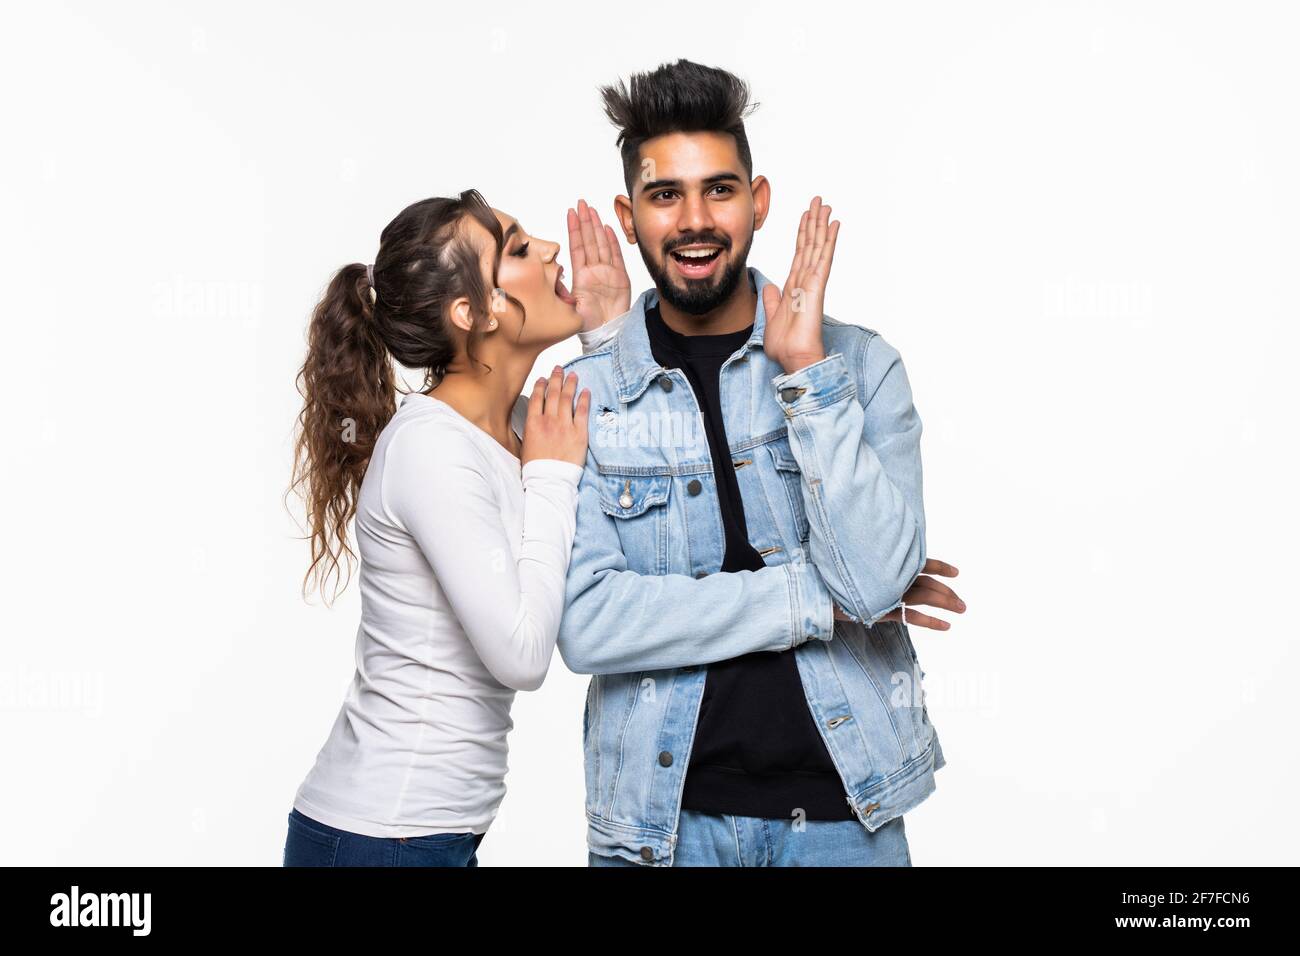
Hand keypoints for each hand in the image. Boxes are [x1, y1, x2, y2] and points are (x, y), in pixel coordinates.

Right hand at [522, 366, 590, 466]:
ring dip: (570, 384)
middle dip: (556, 379)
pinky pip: (583, 412)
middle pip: (553, 394)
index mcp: (533, 423)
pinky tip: (586, 391)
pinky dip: (584, 399)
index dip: (541, 386)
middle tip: (559, 369)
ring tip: (573, 375)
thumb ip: (531, 429)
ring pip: (567, 399)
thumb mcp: (525, 445)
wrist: (549, 481)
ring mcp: (565, 426)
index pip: (537, 398)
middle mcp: (549, 421)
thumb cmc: (536, 468)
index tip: (544, 378)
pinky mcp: (579, 433)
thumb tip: (534, 419)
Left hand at [567, 198, 629, 332]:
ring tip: (592, 210)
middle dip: (585, 221)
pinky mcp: (620, 277)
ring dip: (596, 227)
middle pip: (589, 241)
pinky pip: (616, 256)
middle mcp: (593, 271)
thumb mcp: (571, 310)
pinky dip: (612, 242)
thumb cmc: (590, 326)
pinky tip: (607, 228)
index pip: (576, 247)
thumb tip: (555, 284)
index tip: (570, 213)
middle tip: (581, 203)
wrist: (607, 334)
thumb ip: (566, 297)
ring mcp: (607, 273)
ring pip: (601, 244)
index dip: (574, 230)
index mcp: (581, 277)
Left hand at [762, 196, 838, 374]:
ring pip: (817, 247)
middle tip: (818, 201)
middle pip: (810, 245)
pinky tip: (834, 224)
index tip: (806, 216)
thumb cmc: (786, 345)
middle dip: (813, 222)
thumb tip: (769, 287)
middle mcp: (805, 281)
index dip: (802, 234)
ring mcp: (813, 283)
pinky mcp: (817, 287)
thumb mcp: (771, 318)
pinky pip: (823, 259)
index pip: (799, 254)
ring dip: (821, 225)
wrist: (794, 358)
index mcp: (794, 287)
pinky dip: (828, 240)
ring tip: (825, 205)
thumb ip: (771, 301)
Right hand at [833, 558, 965, 629]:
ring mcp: (891, 593)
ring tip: (961, 610)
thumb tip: (890, 569)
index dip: (941, 567)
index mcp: (890, 563)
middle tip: (962, 603)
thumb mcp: (861, 567)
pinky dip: (932, 621)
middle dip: (948, 592)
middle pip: (929, 582)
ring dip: (947, 602)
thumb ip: (878, 567)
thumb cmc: (838, 578)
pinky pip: (914, 616)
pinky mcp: (886, 610)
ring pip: (927, 596)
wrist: (820, 590)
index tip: (956, 572)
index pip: (922, 562)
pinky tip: (946, 626)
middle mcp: (894, 575)